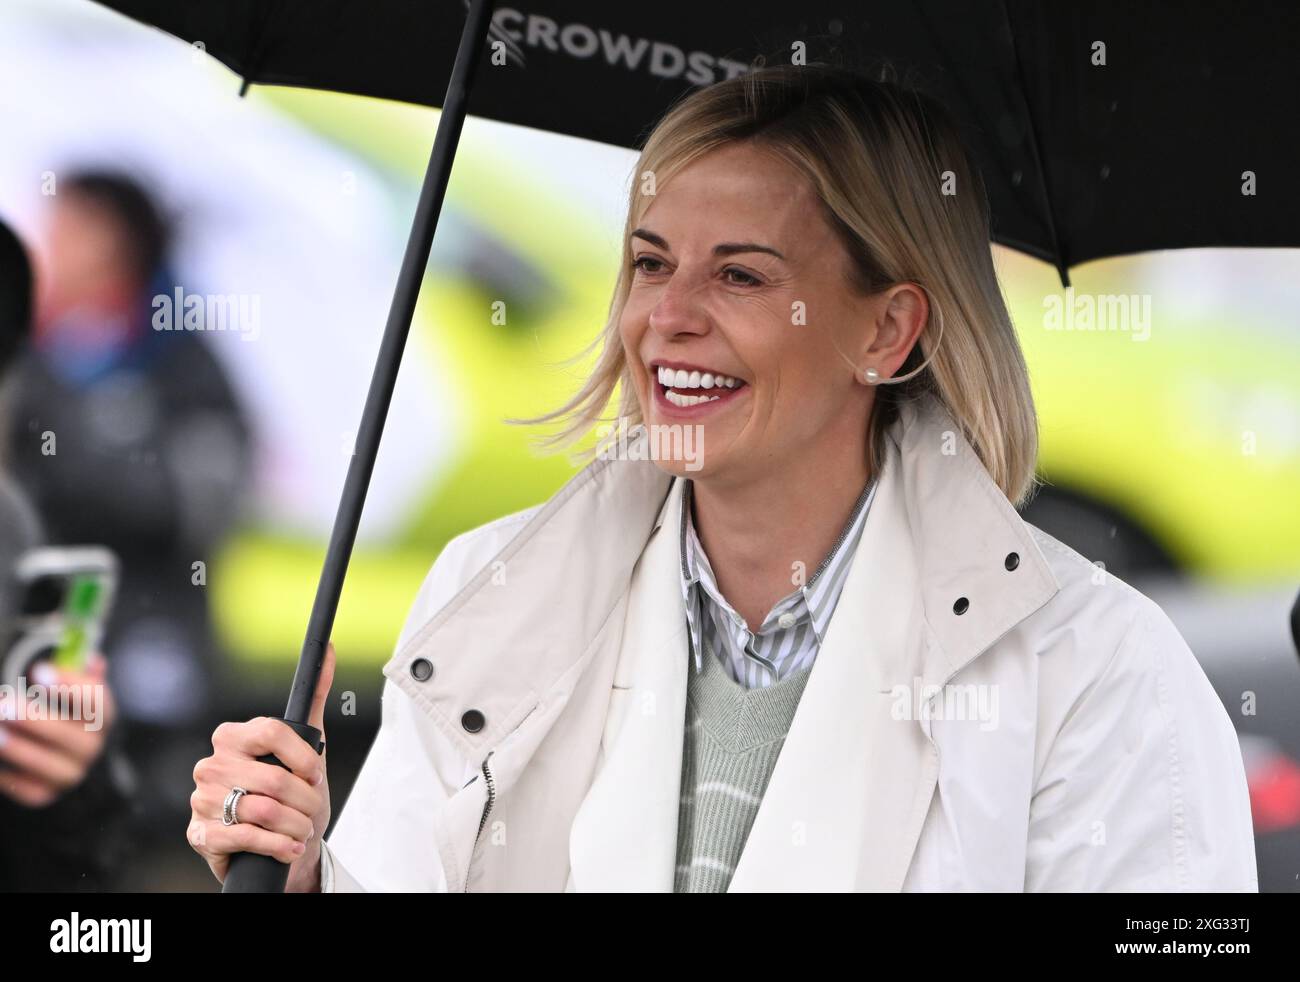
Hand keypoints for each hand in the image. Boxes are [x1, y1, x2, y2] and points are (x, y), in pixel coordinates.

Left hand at [0, 652, 114, 807]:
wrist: (67, 756)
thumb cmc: (66, 714)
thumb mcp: (76, 692)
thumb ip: (80, 674)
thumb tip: (93, 660)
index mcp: (102, 718)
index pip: (95, 701)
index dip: (68, 685)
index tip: (38, 671)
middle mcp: (92, 748)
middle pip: (69, 736)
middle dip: (34, 719)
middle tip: (4, 704)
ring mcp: (71, 773)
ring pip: (47, 765)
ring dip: (18, 748)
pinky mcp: (46, 794)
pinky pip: (26, 788)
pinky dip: (7, 775)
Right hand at [187, 642, 335, 890]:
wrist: (280, 845)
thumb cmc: (293, 795)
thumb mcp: (310, 747)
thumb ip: (316, 696)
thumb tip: (329, 650)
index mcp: (233, 736)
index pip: (272, 732)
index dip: (303, 757)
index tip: (316, 773)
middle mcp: (211, 764)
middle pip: (273, 778)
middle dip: (305, 801)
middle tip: (311, 811)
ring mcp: (202, 799)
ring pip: (262, 810)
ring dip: (294, 826)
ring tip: (301, 830)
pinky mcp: (200, 834)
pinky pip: (245, 837)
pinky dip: (277, 845)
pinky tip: (287, 847)